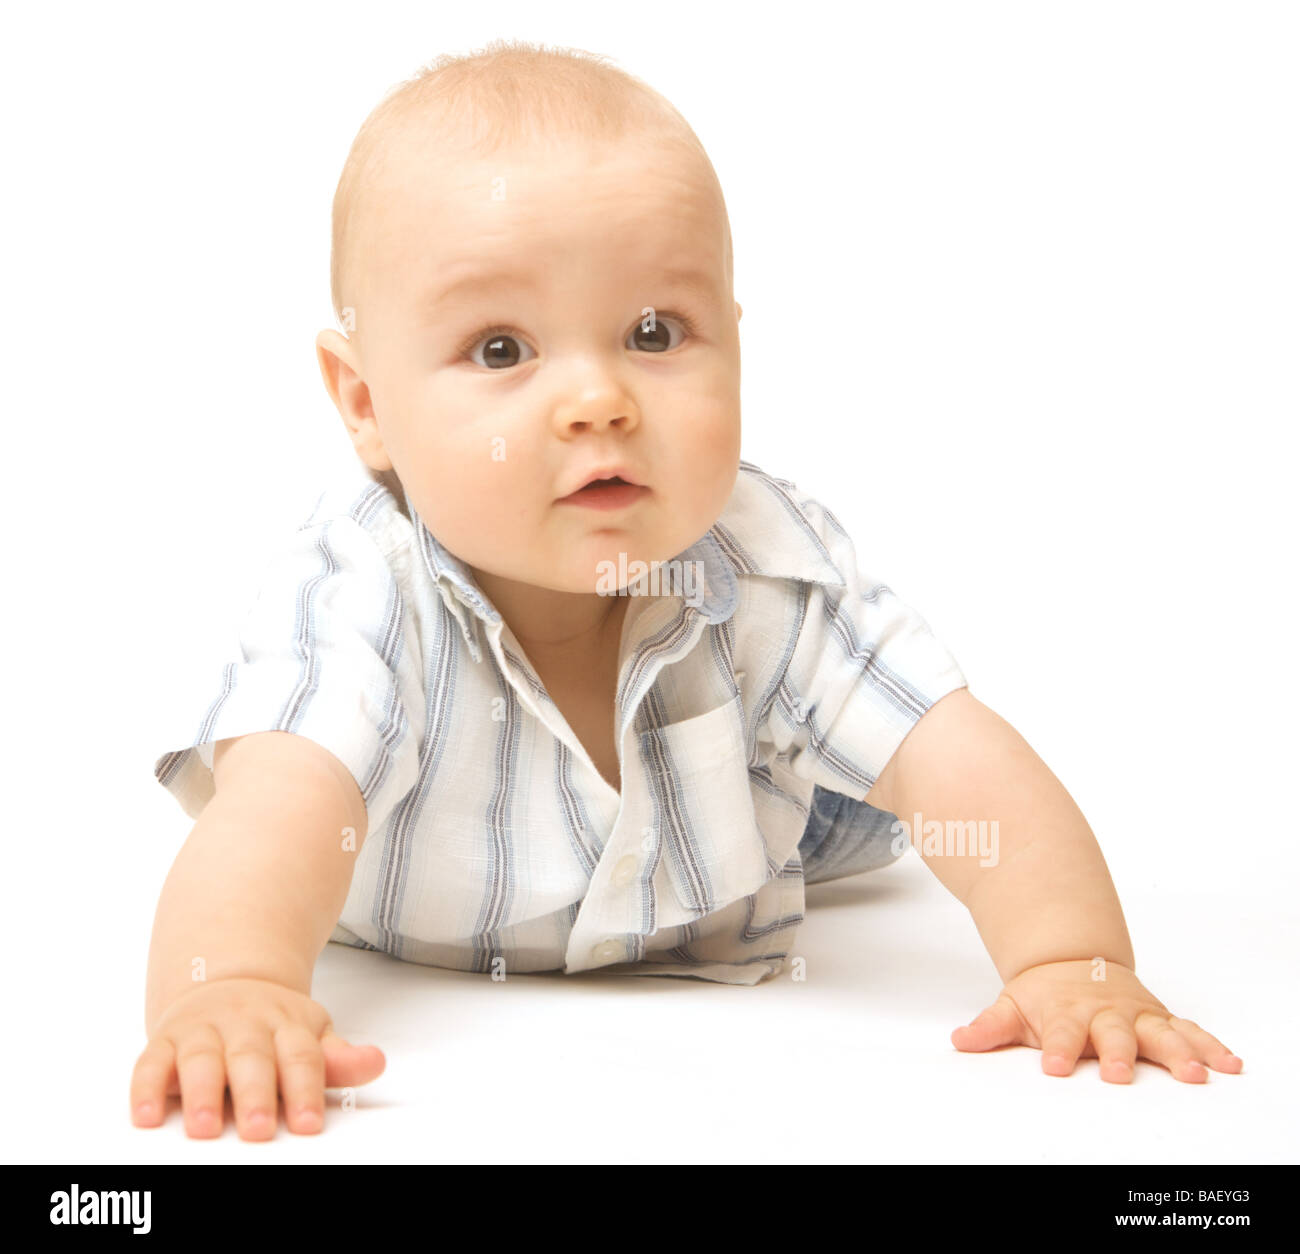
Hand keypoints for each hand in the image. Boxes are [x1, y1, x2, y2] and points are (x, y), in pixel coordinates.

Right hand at [130, 977, 384, 1138]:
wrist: (226, 982)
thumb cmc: (273, 1026)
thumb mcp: (310, 1033)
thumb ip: (337, 1058)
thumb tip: (375, 1063)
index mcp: (286, 1023)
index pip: (300, 1056)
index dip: (305, 1089)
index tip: (309, 1125)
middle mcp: (243, 1023)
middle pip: (251, 1058)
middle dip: (255, 1094)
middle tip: (258, 1131)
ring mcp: (202, 1030)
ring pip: (200, 1059)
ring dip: (202, 1093)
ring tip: (205, 1128)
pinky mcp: (164, 1040)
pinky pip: (150, 1063)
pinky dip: (145, 1089)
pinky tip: (147, 1117)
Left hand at [951, 959, 1242, 1083]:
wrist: (1074, 958)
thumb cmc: (1044, 993)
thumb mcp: (1012, 1005)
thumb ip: (989, 1027)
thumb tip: (959, 1040)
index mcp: (1067, 1013)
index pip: (1059, 1033)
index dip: (1057, 1049)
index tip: (1054, 1067)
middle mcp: (1105, 1014)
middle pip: (1113, 1035)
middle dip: (1118, 1054)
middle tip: (1119, 1072)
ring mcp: (1136, 1016)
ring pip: (1160, 1034)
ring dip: (1179, 1053)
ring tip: (1195, 1074)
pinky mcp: (1160, 1019)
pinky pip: (1189, 1032)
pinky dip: (1210, 1047)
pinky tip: (1229, 1063)